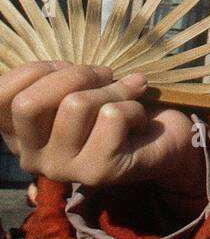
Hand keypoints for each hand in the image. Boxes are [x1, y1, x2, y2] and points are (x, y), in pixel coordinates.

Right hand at [0, 62, 206, 214]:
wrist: (165, 140)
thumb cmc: (116, 109)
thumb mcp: (78, 89)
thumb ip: (57, 81)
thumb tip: (61, 66)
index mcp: (19, 135)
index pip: (1, 97)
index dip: (35, 70)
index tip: (67, 66)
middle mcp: (32, 158)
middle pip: (29, 104)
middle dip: (74, 75)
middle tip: (106, 74)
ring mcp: (63, 170)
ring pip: (75, 105)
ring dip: (113, 89)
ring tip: (129, 94)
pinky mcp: (98, 173)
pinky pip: (111, 117)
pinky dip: (133, 107)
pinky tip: (139, 120)